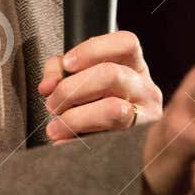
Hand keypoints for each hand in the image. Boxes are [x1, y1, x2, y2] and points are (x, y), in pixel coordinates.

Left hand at [37, 30, 162, 142]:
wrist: (123, 151)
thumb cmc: (98, 107)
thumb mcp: (82, 80)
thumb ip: (61, 72)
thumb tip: (48, 86)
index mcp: (134, 67)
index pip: (126, 43)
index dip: (93, 49)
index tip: (68, 63)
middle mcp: (145, 89)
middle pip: (111, 75)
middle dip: (72, 88)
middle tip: (53, 104)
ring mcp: (146, 117)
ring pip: (113, 110)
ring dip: (75, 118)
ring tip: (56, 127)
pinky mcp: (136, 143)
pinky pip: (107, 140)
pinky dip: (78, 141)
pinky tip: (65, 141)